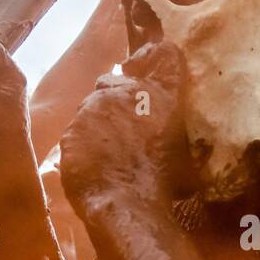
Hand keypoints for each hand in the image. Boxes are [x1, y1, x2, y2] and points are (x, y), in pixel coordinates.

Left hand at [59, 41, 186, 212]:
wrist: (127, 203)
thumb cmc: (165, 184)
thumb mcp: (186, 155)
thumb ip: (178, 133)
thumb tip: (184, 139)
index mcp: (162, 95)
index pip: (165, 55)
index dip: (156, 55)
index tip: (149, 62)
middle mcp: (127, 92)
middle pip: (116, 80)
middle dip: (117, 97)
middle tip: (123, 124)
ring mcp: (96, 108)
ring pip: (93, 105)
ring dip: (99, 121)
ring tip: (107, 149)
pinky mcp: (73, 127)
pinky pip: (78, 130)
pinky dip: (84, 142)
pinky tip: (93, 161)